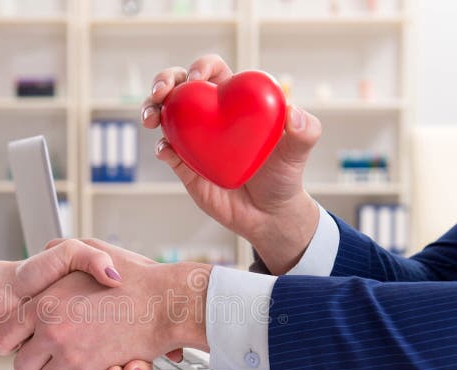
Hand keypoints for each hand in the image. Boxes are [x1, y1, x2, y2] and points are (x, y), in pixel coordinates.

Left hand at [0, 239, 210, 369]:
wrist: (166, 302)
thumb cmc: (135, 278)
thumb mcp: (89, 247)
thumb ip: (60, 251)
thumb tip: (44, 255)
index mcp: (44, 305)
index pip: (4, 337)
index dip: (13, 342)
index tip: (24, 341)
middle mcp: (53, 333)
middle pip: (24, 366)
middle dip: (37, 362)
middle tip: (52, 352)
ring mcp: (72, 356)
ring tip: (74, 360)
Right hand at [142, 54, 321, 273]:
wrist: (268, 214)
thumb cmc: (284, 176)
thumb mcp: (299, 153)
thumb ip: (304, 131)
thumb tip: (294, 113)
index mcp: (235, 99)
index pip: (213, 71)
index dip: (201, 67)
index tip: (197, 79)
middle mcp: (211, 114)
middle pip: (180, 86)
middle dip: (164, 81)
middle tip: (161, 93)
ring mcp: (194, 139)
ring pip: (166, 114)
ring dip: (152, 109)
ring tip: (151, 118)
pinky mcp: (184, 165)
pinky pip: (168, 150)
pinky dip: (162, 146)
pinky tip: (165, 150)